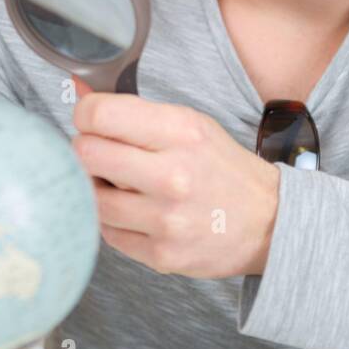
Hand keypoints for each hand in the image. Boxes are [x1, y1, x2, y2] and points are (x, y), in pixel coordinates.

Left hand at [71, 82, 279, 278]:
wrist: (269, 221)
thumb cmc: (221, 168)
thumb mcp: (190, 125)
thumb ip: (135, 112)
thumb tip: (80, 94)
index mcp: (182, 132)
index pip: (101, 115)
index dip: (85, 115)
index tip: (91, 122)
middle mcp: (173, 175)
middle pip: (87, 155)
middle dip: (87, 151)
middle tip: (102, 154)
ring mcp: (166, 219)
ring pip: (92, 198)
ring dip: (98, 189)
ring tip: (121, 185)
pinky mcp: (161, 254)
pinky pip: (108, 232)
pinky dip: (115, 220)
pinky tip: (136, 211)